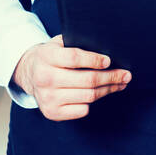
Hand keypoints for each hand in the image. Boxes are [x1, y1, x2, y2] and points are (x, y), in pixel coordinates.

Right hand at [12, 34, 130, 120]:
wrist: (29, 74)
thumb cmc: (52, 57)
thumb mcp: (59, 43)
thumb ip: (77, 42)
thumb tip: (106, 46)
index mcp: (46, 56)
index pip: (75, 58)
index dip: (95, 60)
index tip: (109, 61)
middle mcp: (45, 78)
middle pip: (88, 80)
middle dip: (111, 77)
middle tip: (126, 75)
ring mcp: (48, 97)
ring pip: (89, 96)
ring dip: (108, 89)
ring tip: (119, 84)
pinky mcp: (52, 112)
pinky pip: (82, 110)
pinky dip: (93, 102)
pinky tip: (99, 94)